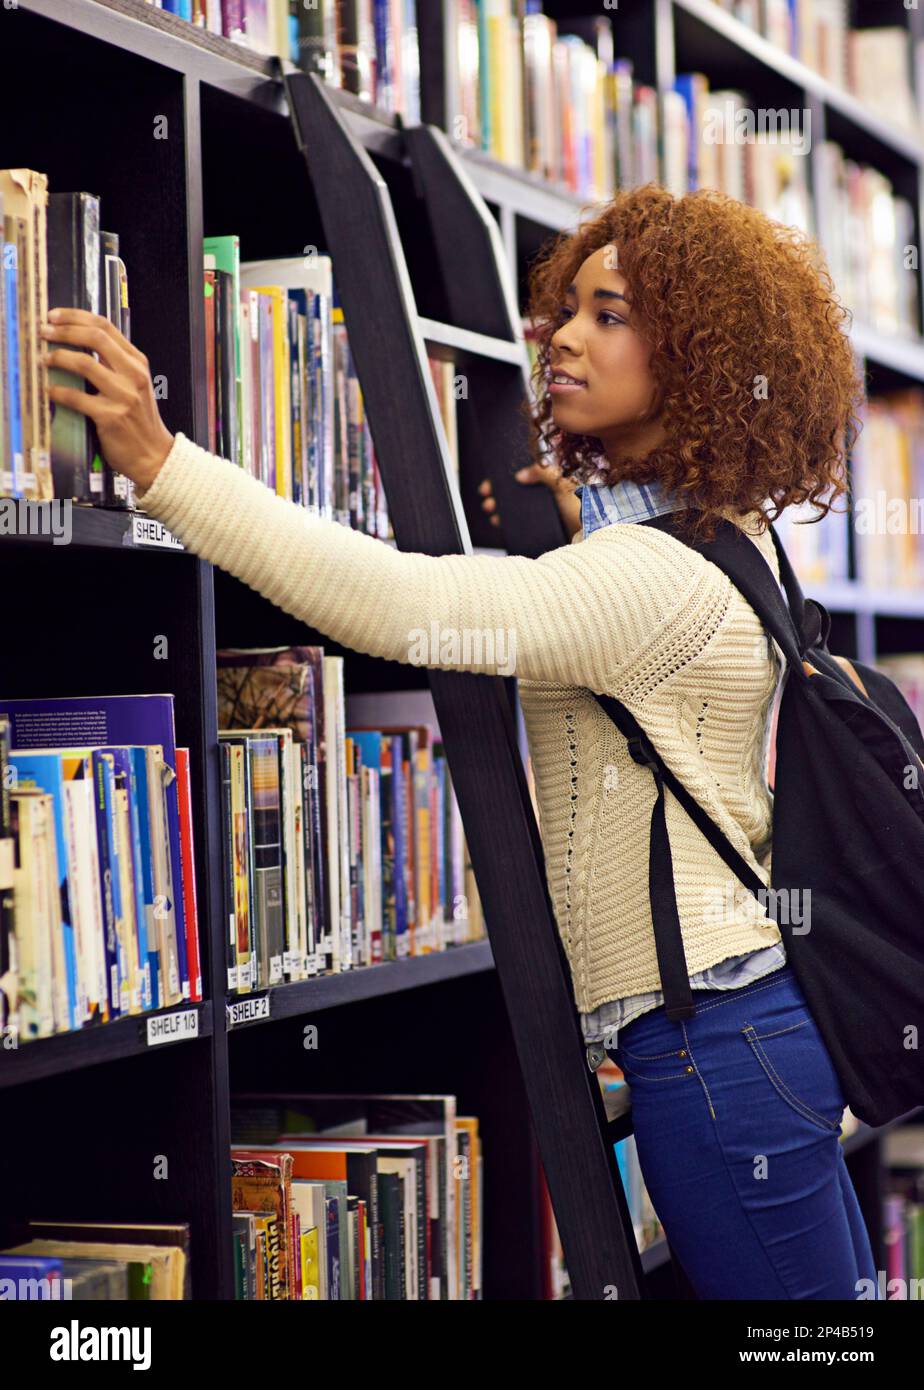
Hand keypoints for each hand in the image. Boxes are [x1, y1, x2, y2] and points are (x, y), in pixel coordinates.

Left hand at [40, 309, 174, 491]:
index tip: (55, 316)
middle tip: (44, 331)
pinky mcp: (110, 417)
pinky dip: (58, 392)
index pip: (105, 326)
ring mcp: (123, 396)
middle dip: (63, 330)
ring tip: (45, 359)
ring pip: (84, 363)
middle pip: (94, 337)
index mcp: (137, 363)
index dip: (76, 316)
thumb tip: (77, 344)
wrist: (154, 455)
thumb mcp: (134, 385)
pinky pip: (76, 398)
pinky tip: (50, 390)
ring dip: (58, 357)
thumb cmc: (140, 421)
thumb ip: (114, 364)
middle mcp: (133, 375)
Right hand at [478, 460, 582, 539]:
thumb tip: (519, 475)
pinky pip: (521, 523)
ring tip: (493, 514)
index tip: (488, 487)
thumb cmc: (582, 504)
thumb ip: (543, 473)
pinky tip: (501, 524)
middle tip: (488, 502)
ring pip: (515, 508)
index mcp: (547, 480)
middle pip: (513, 493)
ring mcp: (541, 510)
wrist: (595, 529)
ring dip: (500, 510)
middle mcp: (542, 495)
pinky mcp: (542, 526)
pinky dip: (509, 523)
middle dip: (497, 497)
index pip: (519, 476)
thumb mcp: (562, 484)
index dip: (501, 480)